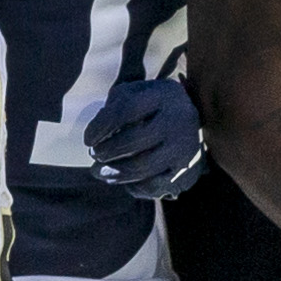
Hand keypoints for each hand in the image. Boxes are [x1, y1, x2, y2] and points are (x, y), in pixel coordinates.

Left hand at [83, 77, 204, 199]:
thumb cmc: (154, 108)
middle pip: (134, 140)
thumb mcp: (136, 94)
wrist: (193, 123)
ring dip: (115, 172)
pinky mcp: (187, 172)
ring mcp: (186, 147)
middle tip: (94, 155)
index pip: (127, 109)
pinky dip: (135, 187)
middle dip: (106, 151)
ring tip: (99, 172)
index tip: (87, 139)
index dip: (102, 126)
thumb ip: (115, 105)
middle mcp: (179, 120)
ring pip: (142, 166)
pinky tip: (125, 181)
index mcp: (164, 95)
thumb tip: (97, 132)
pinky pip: (154, 186)